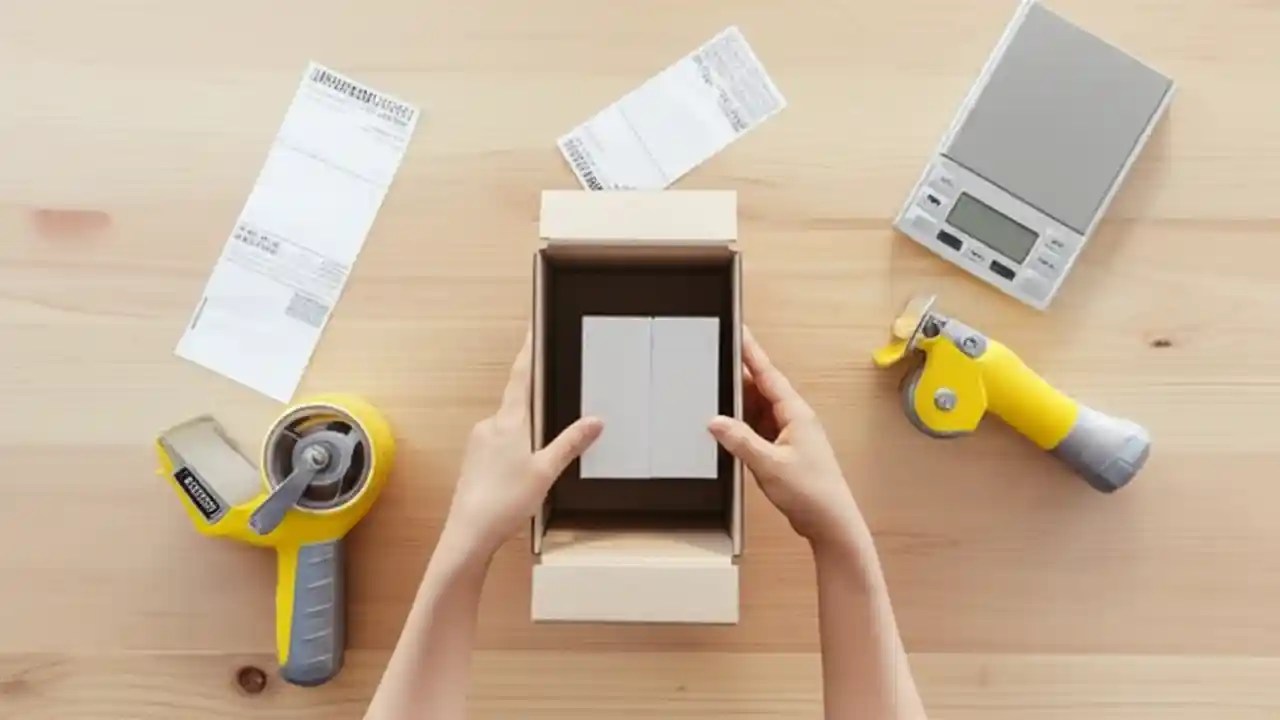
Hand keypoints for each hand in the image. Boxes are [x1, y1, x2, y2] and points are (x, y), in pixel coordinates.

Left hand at [441, 333, 602, 559]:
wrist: (468, 533)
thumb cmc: (504, 502)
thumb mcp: (546, 471)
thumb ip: (571, 443)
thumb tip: (594, 421)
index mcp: (509, 421)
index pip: (522, 376)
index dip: (530, 351)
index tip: (534, 328)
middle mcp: (490, 425)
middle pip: (518, 401)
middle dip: (537, 404)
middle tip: (555, 407)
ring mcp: (479, 442)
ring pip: (510, 426)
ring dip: (527, 433)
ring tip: (541, 458)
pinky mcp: (474, 459)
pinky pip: (499, 442)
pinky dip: (515, 449)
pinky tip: (523, 471)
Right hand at [708, 329, 863, 548]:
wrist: (830, 521)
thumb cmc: (811, 491)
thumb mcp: (769, 464)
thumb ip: (740, 440)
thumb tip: (716, 421)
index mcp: (795, 413)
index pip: (768, 375)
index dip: (752, 353)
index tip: (739, 332)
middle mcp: (794, 419)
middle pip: (761, 390)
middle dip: (738, 379)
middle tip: (715, 364)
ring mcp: (790, 435)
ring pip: (758, 411)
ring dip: (739, 406)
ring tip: (715, 395)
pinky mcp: (785, 451)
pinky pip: (759, 429)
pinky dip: (743, 426)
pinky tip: (728, 429)